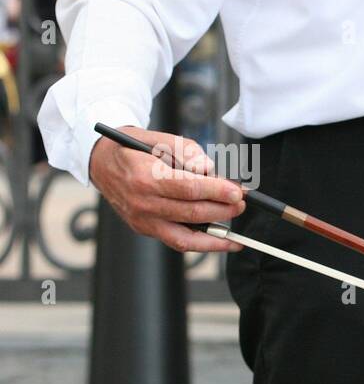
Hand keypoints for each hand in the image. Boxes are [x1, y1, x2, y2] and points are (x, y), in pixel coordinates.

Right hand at [88, 126, 244, 252]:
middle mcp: (141, 202)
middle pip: (191, 212)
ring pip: (187, 235)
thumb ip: (189, 153)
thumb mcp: (161, 139)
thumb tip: (210, 171)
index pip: (188, 188)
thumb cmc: (134, 148)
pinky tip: (225, 242)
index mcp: (144, 176)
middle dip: (222, 210)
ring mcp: (142, 220)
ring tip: (234, 220)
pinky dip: (204, 244)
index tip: (237, 192)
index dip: (217, 191)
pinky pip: (179, 242)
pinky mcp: (145, 229)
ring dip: (217, 232)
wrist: (102, 162)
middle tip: (240, 203)